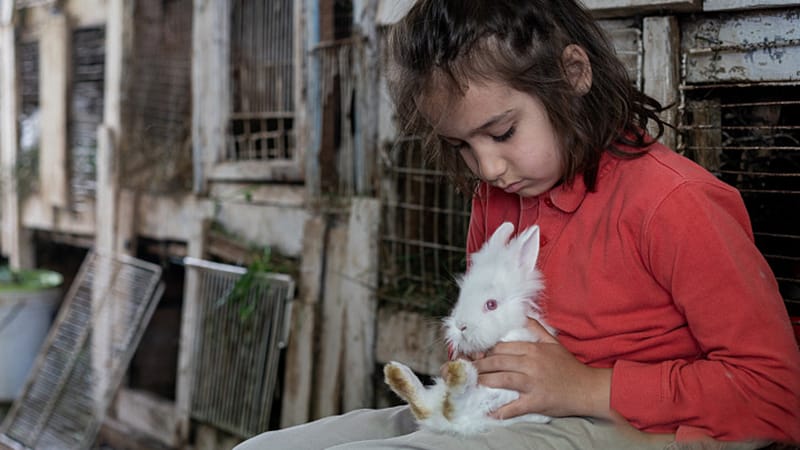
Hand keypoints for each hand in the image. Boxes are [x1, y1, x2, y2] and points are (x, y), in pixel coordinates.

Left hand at [472, 318, 615, 420]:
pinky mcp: (536, 401)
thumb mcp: (553, 343)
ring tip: (471, 382)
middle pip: (498, 362)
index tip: (474, 354)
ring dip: (483, 381)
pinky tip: (489, 413)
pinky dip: (501, 411)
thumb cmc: (569, 366)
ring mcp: (533, 383)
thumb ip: (536, 329)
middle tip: (465, 368)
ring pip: (502, 379)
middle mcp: (531, 364)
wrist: (587, 388)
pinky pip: (514, 407)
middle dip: (478, 365)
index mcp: (533, 349)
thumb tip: (523, 315)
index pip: (502, 347)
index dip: (485, 351)